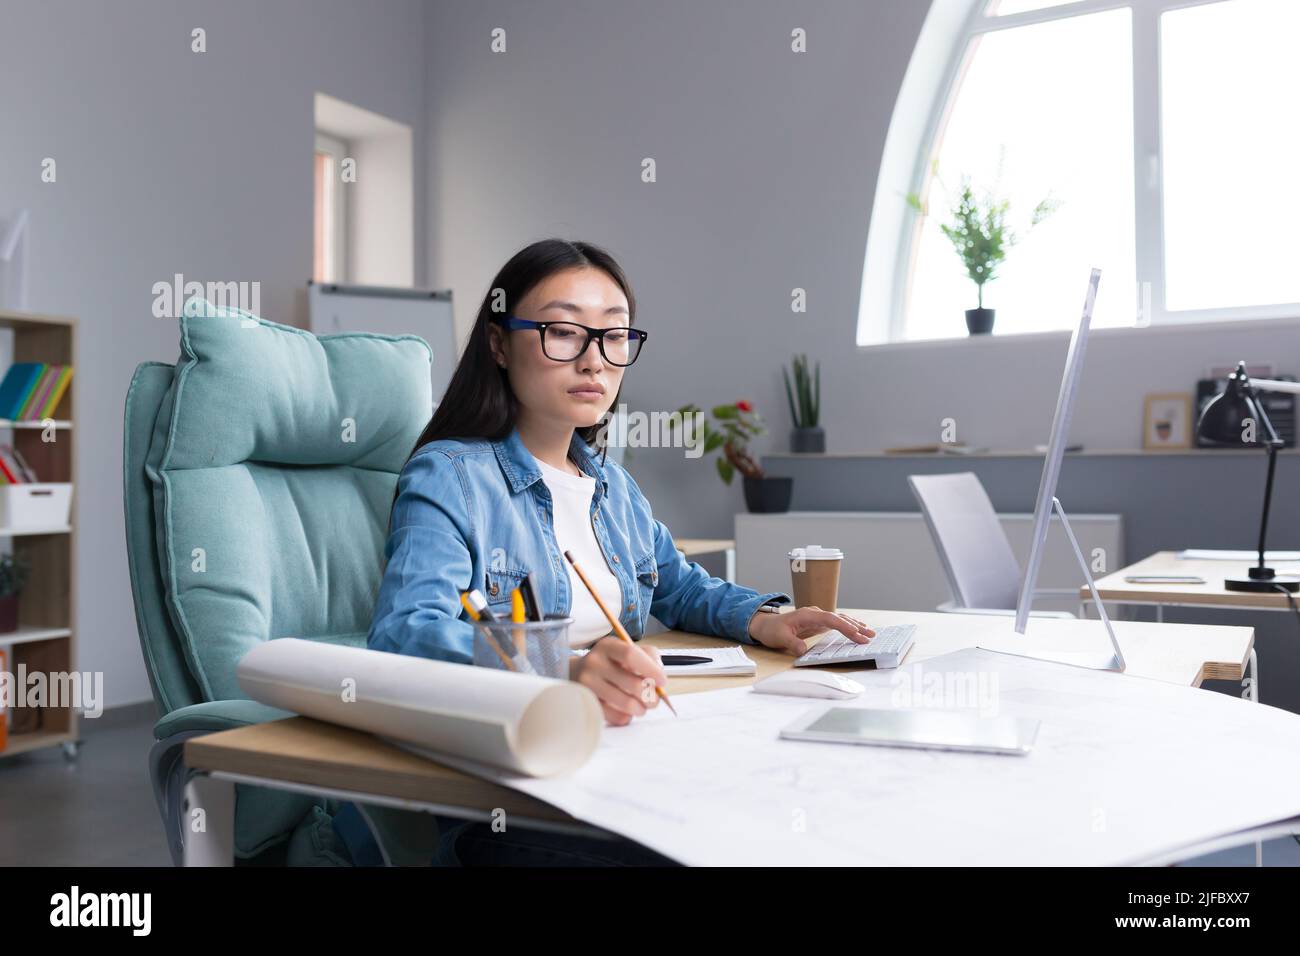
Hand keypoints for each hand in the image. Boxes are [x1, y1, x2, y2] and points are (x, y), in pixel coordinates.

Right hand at [570, 636, 665, 726]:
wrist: (577, 673)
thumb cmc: (610, 663)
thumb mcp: (627, 650)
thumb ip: (649, 657)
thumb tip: (660, 676)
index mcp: (607, 646)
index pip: (630, 655)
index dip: (651, 669)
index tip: (662, 681)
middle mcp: (594, 663)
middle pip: (633, 683)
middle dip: (651, 696)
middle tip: (654, 700)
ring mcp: (588, 684)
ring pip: (626, 703)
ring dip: (641, 708)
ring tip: (641, 707)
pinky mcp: (587, 704)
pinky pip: (616, 717)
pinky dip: (627, 717)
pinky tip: (626, 711)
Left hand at [747, 606, 874, 655]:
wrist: (765, 625)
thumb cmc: (772, 630)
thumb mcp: (779, 638)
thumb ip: (792, 643)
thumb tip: (803, 650)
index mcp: (807, 615)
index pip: (830, 619)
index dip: (843, 626)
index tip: (855, 633)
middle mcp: (815, 613)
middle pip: (839, 618)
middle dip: (855, 626)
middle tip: (870, 636)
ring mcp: (817, 618)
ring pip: (840, 619)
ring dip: (855, 626)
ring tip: (870, 633)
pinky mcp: (818, 623)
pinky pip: (836, 623)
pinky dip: (848, 626)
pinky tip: (858, 630)